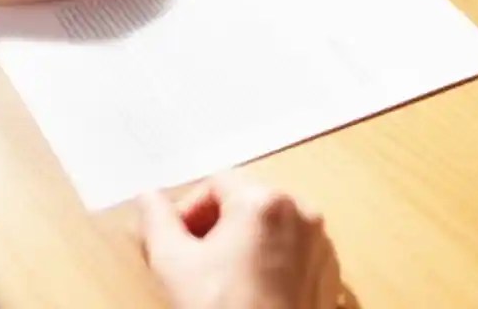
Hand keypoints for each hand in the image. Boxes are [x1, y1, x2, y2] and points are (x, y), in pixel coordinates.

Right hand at [139, 173, 342, 308]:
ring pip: (269, 227)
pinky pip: (292, 251)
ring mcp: (321, 244)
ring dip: (241, 245)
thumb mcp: (173, 264)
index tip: (175, 244)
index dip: (187, 211)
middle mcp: (301, 213)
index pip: (214, 184)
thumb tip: (147, 197)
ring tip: (221, 281)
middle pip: (245, 202)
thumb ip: (156, 220)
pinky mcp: (330, 273)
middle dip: (214, 227)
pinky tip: (250, 293)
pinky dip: (268, 262)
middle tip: (193, 263)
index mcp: (263, 201)